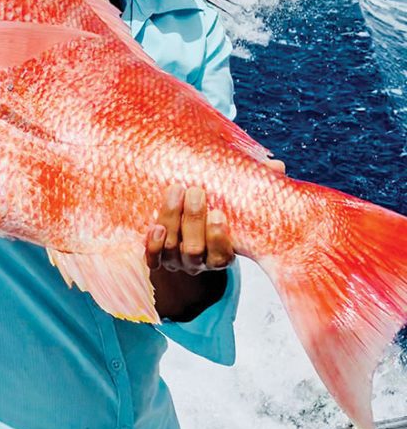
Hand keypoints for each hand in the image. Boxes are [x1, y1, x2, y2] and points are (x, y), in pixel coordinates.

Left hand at [147, 158, 285, 274]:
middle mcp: (198, 262)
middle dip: (194, 221)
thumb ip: (254, 187)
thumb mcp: (236, 205)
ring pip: (172, 248)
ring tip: (175, 190)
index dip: (218, 237)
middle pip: (194, 250)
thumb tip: (277, 166)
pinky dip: (153, 243)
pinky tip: (155, 225)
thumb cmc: (217, 214)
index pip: (222, 255)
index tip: (219, 213)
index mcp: (221, 255)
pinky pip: (152, 258)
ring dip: (172, 219)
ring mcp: (175, 261)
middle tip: (196, 191)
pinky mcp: (157, 259)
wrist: (186, 237)